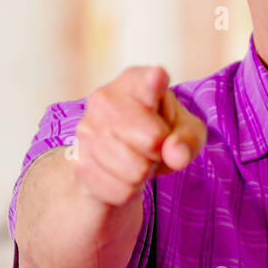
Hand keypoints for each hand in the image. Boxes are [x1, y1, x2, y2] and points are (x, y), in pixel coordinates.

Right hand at [72, 65, 206, 206]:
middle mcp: (104, 99)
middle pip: (151, 139)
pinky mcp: (79, 162)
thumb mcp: (186, 132)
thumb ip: (188, 139)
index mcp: (135, 81)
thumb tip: (176, 154)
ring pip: (136, 169)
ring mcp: (86, 130)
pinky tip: (121, 173)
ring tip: (137, 157)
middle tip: (153, 145)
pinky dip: (129, 190)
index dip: (152, 83)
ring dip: (144, 173)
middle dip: (159, 150)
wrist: (116, 161)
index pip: (146, 82)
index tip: (158, 77)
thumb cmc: (159, 135)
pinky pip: (122, 190)